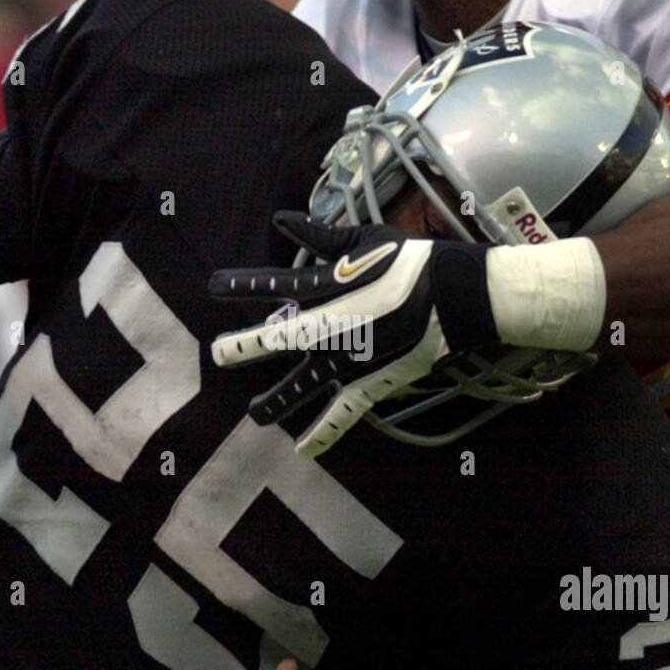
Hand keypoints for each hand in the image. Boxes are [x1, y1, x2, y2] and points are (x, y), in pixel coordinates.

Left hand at [209, 211, 493, 457]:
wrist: (456, 296)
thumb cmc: (411, 261)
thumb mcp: (366, 238)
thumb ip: (321, 233)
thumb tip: (280, 218)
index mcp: (329, 287)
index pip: (275, 285)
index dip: (242, 285)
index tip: (212, 286)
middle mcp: (331, 327)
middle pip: (277, 340)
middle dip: (244, 347)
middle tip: (217, 354)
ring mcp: (349, 360)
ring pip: (302, 386)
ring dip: (275, 401)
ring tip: (255, 413)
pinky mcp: (370, 382)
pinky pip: (343, 413)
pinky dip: (324, 433)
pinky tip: (302, 451)